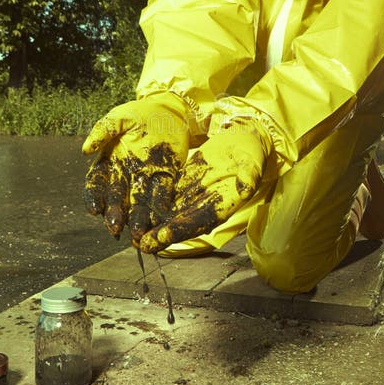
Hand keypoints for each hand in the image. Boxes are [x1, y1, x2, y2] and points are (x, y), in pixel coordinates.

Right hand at [82, 93, 191, 241]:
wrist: (168, 109)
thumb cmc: (138, 113)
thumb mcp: (118, 117)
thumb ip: (102, 131)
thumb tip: (85, 151)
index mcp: (108, 163)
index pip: (96, 184)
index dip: (94, 198)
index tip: (94, 210)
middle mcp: (124, 175)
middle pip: (117, 199)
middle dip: (115, 215)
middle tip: (114, 228)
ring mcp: (145, 178)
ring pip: (139, 202)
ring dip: (138, 219)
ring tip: (138, 234)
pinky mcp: (166, 176)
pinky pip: (162, 194)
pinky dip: (161, 207)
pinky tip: (160, 219)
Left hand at [139, 117, 271, 253]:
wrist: (244, 141)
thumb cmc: (251, 155)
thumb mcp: (251, 166)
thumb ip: (247, 178)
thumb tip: (244, 189)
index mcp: (221, 207)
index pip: (198, 222)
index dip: (180, 229)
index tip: (162, 235)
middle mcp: (204, 206)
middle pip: (179, 223)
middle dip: (159, 234)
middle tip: (139, 243)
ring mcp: (192, 196)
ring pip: (168, 214)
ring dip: (151, 224)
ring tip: (132, 234)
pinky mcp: (183, 183)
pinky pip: (165, 197)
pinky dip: (150, 204)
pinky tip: (135, 209)